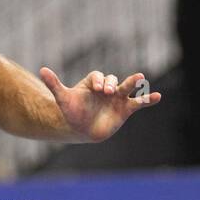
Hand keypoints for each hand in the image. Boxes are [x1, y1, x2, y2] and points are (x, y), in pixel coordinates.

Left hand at [38, 67, 161, 142]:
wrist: (82, 129)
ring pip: (127, 87)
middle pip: (112, 79)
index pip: (97, 77)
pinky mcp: (125, 109)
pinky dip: (147, 99)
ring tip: (140, 78)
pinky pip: (138, 102)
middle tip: (106, 91)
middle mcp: (107, 88)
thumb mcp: (63, 99)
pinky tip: (157, 97)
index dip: (97, 81)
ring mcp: (117, 98)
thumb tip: (42, 70)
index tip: (96, 89)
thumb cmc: (73, 112)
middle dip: (110, 83)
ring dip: (133, 83)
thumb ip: (55, 85)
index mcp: (93, 82)